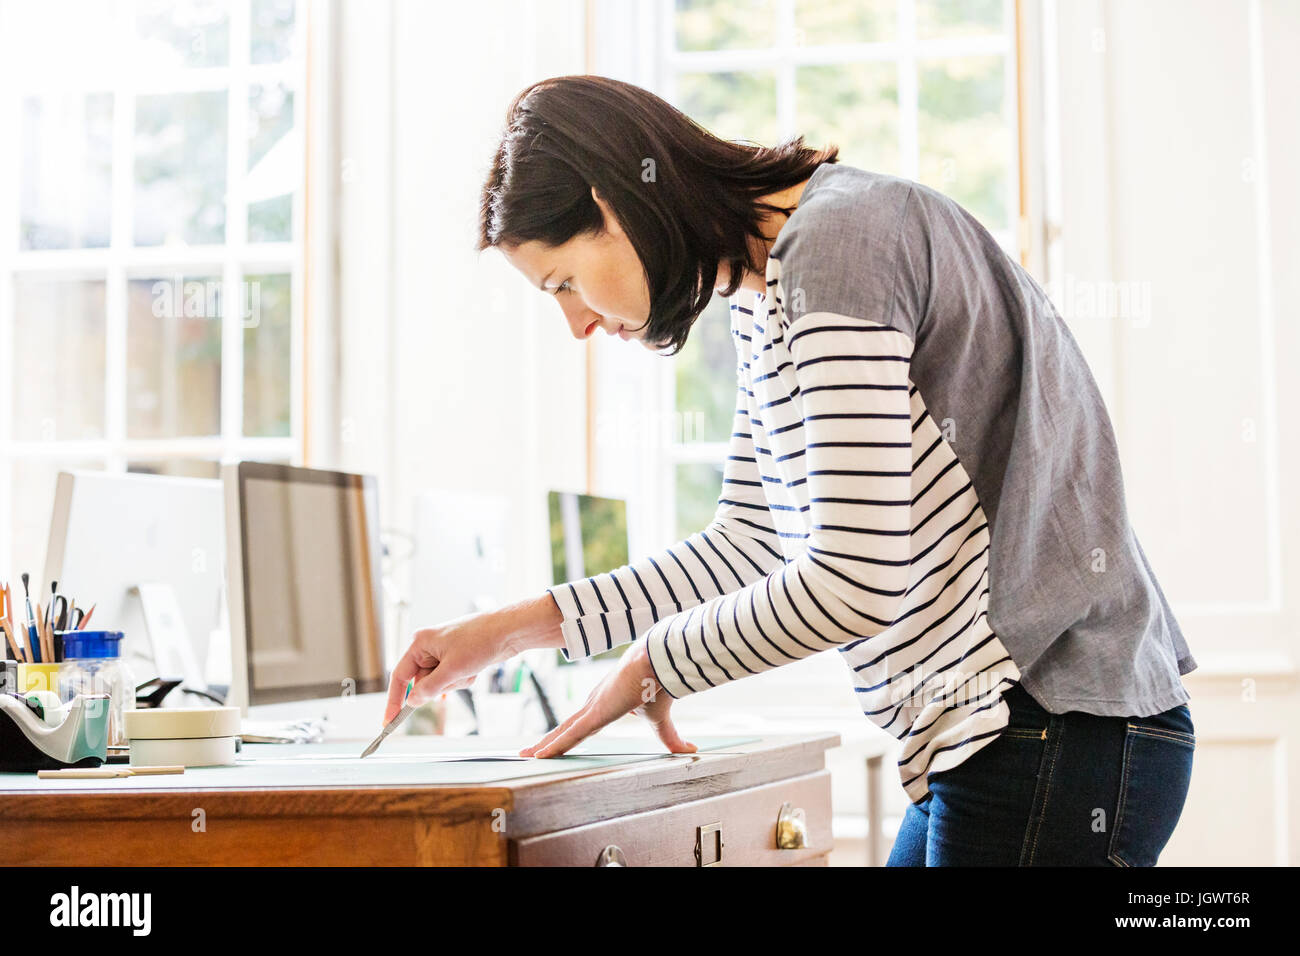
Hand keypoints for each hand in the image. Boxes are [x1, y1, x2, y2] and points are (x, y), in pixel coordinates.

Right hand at [383, 612, 511, 723]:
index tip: (390, 721)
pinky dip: (463, 679)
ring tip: (470, 668)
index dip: (394, 700)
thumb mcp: (452, 670)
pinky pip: (452, 678)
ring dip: (456, 682)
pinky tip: (475, 669)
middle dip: (442, 686)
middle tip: (459, 676)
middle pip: (423, 682)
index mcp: (420, 643)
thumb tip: (412, 702)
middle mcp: (428, 646)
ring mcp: (442, 652)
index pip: (399, 676)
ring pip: (440, 682)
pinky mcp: (456, 657)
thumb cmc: (481, 641)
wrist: (508, 630)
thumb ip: (429, 688)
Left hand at [519, 640, 696, 757]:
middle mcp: (595, 703)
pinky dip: (554, 746)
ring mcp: (593, 708)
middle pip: (565, 728)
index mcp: (606, 703)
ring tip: (525, 757)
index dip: (566, 735)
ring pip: (563, 733)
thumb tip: (690, 749)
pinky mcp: (596, 713)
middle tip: (529, 753)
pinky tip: (539, 756)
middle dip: (548, 741)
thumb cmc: (658, 682)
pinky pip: (571, 735)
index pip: (581, 724)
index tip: (554, 744)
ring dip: (545, 746)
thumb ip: (670, 736)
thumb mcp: (661, 717)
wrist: (658, 661)